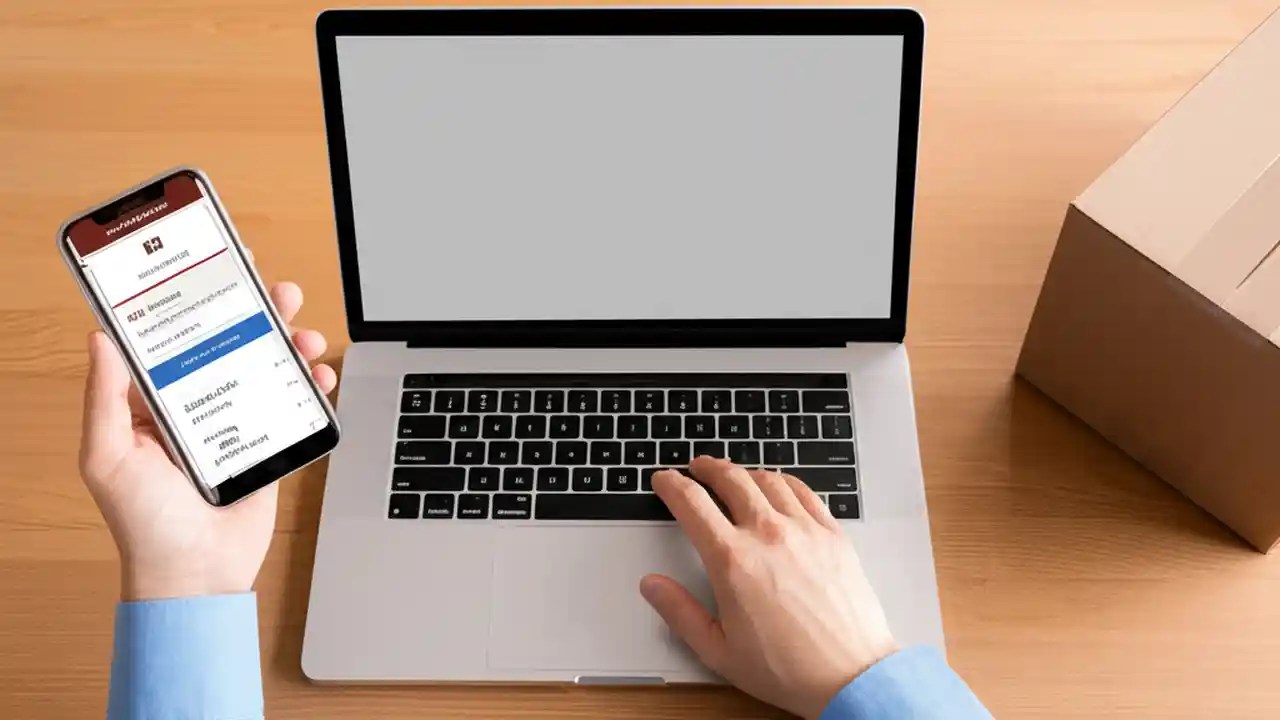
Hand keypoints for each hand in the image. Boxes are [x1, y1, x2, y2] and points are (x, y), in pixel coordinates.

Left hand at [79, 282, 336, 601]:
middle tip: (274, 290)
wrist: (196, 575)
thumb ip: (104, 397)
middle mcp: (195, 404)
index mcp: (152, 401)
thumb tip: (99, 338)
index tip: (214, 267)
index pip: (175, 335)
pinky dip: (309, 384)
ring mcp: (234, 422)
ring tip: (303, 332)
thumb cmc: (142, 525)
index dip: (196, 300)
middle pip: (230, 341)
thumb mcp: (107, 457)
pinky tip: (317, 376)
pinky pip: (291, 404)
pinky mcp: (267, 443)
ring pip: (266, 366)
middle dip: (255, 310)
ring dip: (288, 342)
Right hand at [641, 457, 897, 719]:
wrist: (850, 676)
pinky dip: (783, 481)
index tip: (664, 480)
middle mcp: (768, 535)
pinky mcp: (833, 536)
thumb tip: (652, 585)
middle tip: (697, 467)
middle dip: (707, 468)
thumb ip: (679, 612)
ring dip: (744, 471)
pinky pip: (804, 492)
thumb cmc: (788, 669)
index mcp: (733, 561)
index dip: (671, 485)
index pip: (692, 504)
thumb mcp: (718, 650)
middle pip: (730, 479)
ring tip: (734, 474)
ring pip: (768, 480)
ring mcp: (805, 531)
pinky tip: (777, 484)